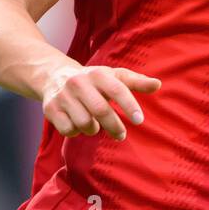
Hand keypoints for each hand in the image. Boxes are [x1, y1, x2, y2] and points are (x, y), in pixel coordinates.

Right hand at [41, 64, 161, 140]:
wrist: (55, 76)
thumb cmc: (94, 80)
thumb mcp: (114, 77)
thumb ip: (136, 82)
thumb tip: (158, 84)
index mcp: (98, 74)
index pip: (117, 89)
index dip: (129, 105)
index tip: (140, 120)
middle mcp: (79, 82)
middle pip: (100, 110)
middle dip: (114, 126)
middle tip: (121, 135)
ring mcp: (63, 96)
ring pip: (84, 123)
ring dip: (93, 129)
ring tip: (96, 125)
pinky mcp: (50, 108)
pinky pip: (68, 129)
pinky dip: (76, 132)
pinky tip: (79, 125)